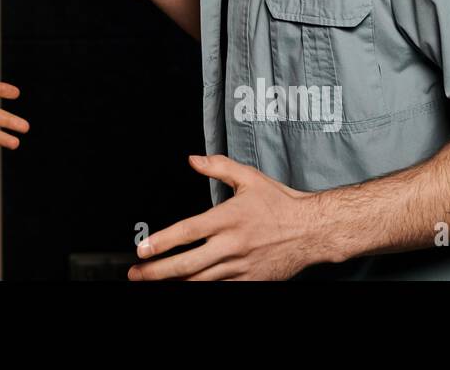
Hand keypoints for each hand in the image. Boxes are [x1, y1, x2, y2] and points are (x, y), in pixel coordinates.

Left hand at [127, 155, 320, 280]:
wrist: (312, 230)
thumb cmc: (281, 203)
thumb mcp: (249, 178)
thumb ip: (218, 167)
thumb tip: (192, 160)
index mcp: (228, 218)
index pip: (187, 232)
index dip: (161, 242)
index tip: (142, 249)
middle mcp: (231, 245)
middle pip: (187, 264)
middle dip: (157, 271)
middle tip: (136, 274)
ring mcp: (241, 266)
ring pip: (201, 281)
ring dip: (174, 284)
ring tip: (153, 283)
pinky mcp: (251, 280)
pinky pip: (221, 290)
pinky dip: (202, 291)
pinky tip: (186, 288)